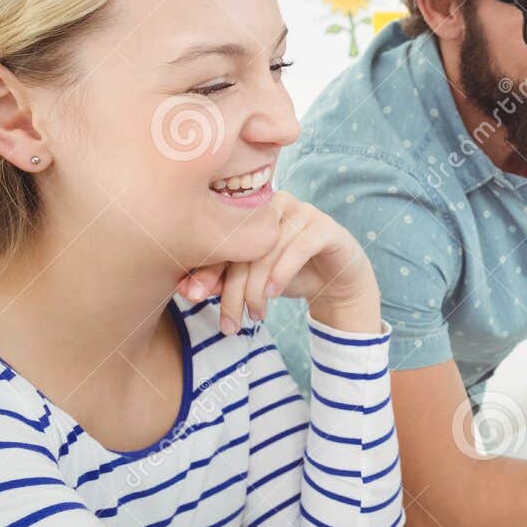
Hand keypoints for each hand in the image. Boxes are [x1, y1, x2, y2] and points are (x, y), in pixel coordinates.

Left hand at [176, 190, 379, 334]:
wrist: (337, 283)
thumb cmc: (289, 277)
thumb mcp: (252, 281)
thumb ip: (224, 279)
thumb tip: (189, 290)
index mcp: (249, 209)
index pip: (221, 238)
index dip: (205, 267)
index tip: (192, 297)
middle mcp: (273, 203)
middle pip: (242, 246)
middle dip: (232, 289)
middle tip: (229, 323)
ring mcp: (302, 211)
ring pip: (268, 250)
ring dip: (258, 288)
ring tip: (256, 315)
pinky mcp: (325, 227)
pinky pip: (299, 247)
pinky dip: (283, 272)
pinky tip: (274, 294)